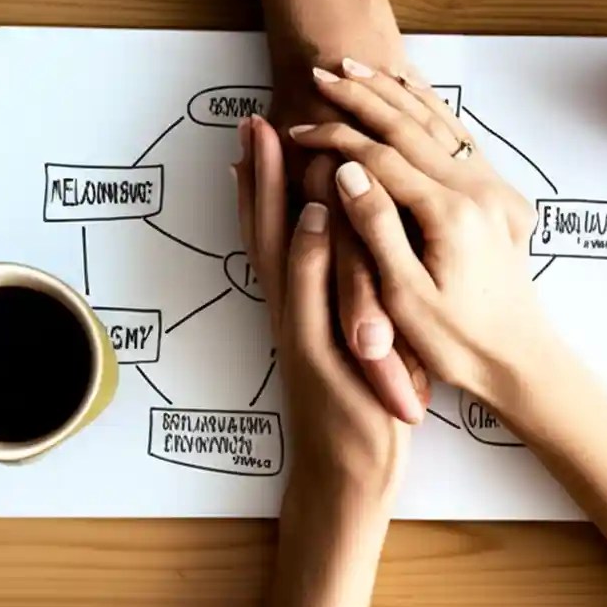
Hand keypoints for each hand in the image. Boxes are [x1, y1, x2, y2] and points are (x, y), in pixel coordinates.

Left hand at [234, 114, 409, 509]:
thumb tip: (315, 214)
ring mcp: (300, 322)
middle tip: (254, 122)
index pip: (284, 225)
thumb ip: (320, 282)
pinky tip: (294, 229)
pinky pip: (290, 275)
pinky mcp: (313, 338)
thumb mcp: (336, 347)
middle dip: (264, 175)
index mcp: (300, 302)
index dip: (276, 175)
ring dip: (266, 201)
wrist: (345, 483)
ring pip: (276, 249)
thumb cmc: (352, 428)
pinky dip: (283, 242)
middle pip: (271, 227)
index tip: (272, 124)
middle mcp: (291, 306)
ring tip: (256, 158)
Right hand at [287, 64, 555, 406]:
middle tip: (323, 73)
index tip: (300, 129)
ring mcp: (492, 191)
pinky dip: (433, 110)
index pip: (382, 158)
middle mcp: (477, 192)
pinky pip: (461, 139)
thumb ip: (377, 228)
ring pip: (439, 124)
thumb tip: (346, 172)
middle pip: (411, 127)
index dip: (337, 139)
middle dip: (363, 98)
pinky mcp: (499, 198)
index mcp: (450, 215)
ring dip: (396, 94)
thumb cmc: (459, 344)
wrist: (521, 363)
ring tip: (360, 68)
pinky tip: (413, 94)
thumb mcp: (406, 296)